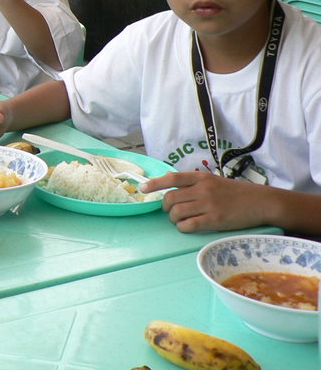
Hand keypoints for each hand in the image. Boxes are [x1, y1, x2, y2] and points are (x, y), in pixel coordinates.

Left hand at [143, 171, 268, 232]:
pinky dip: (183, 227)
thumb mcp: (213, 181)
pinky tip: (187, 227)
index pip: (172, 178)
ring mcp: (208, 205)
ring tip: (180, 220)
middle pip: (170, 198)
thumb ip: (192, 182)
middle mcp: (203, 189)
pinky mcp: (215, 220)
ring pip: (177, 212)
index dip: (154, 184)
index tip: (143, 188)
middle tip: (170, 211)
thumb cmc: (236, 192)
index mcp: (201, 177)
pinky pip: (189, 225)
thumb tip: (168, 180)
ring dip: (173, 218)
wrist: (261, 202)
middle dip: (165, 207)